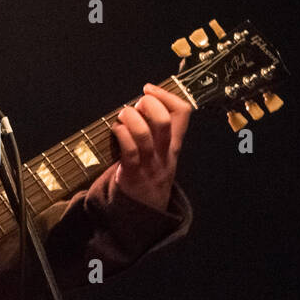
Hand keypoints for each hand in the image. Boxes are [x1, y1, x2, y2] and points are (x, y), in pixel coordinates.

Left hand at [107, 83, 191, 214]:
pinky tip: (116, 130)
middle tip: (136, 105)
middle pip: (164, 122)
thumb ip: (156, 129)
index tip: (149, 88)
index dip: (167, 95)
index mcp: (174, 144)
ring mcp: (149, 165)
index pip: (183, 113)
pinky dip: (121, 135)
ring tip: (122, 116)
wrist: (146, 211)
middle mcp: (164, 153)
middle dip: (148, 105)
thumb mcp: (162, 151)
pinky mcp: (132, 175)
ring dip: (130, 118)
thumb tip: (141, 99)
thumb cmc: (149, 172)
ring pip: (144, 135)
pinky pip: (129, 152)